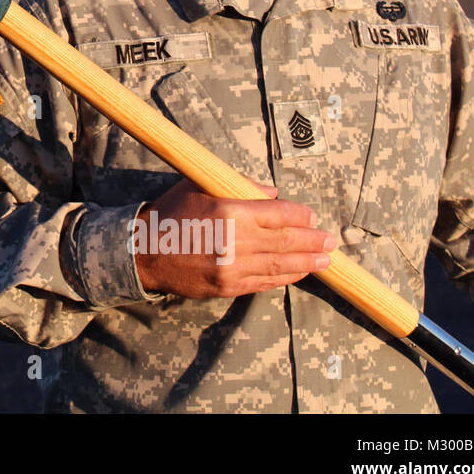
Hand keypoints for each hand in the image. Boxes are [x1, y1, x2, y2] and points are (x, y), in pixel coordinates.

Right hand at [133, 178, 335, 298]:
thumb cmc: (172, 213)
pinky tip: (299, 273)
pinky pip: (264, 283)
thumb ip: (239, 187)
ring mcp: (232, 267)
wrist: (143, 251)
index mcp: (229, 212)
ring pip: (280, 265)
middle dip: (312, 241)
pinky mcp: (227, 286)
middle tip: (330, 240)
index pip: (279, 214)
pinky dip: (285, 278)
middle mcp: (235, 241)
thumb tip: (273, 194)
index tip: (312, 216)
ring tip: (325, 260)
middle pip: (286, 241)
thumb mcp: (200, 187)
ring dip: (306, 262)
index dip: (301, 215)